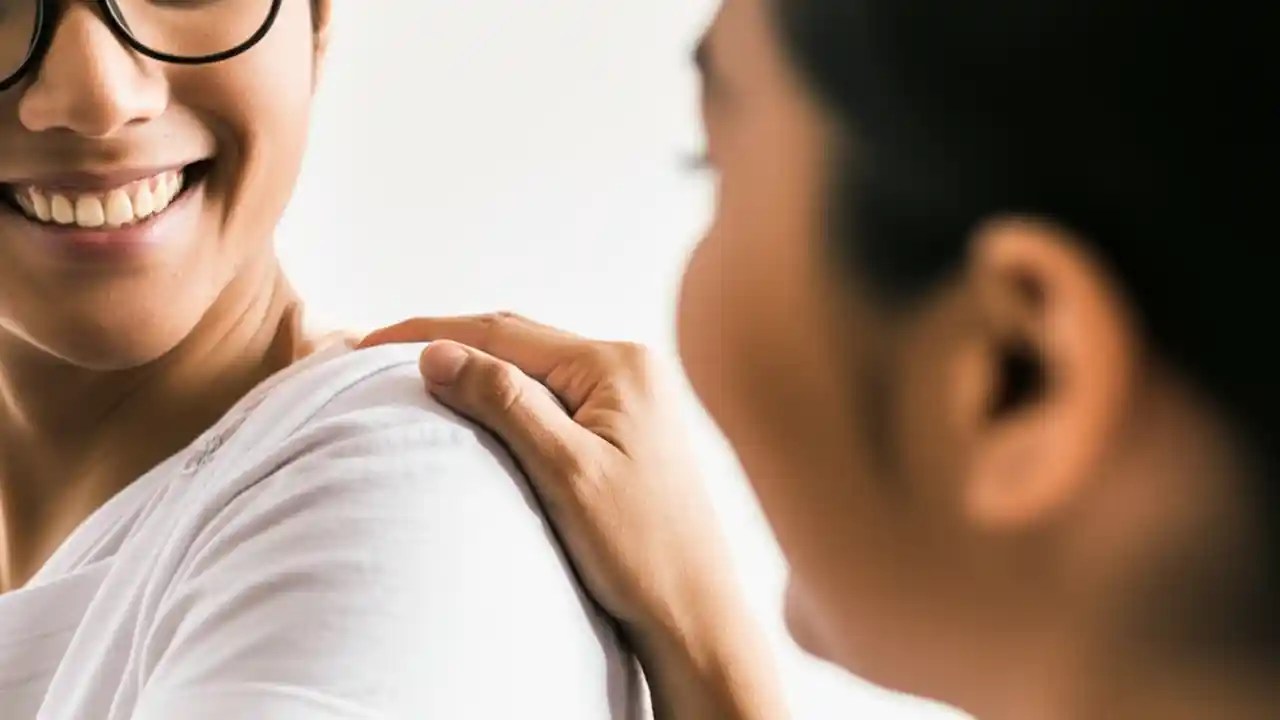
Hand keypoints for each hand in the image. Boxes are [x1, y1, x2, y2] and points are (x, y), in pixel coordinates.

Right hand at [360, 313, 786, 719]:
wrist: (696, 614)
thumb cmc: (643, 551)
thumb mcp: (566, 472)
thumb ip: (505, 403)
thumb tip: (438, 352)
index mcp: (619, 366)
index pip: (506, 332)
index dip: (434, 332)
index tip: (370, 344)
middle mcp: (631, 369)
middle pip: (521, 342)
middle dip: (453, 343)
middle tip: (381, 355)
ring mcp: (633, 399)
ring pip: (537, 370)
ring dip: (481, 370)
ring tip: (420, 378)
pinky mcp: (629, 430)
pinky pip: (556, 397)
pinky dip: (511, 398)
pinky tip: (481, 410)